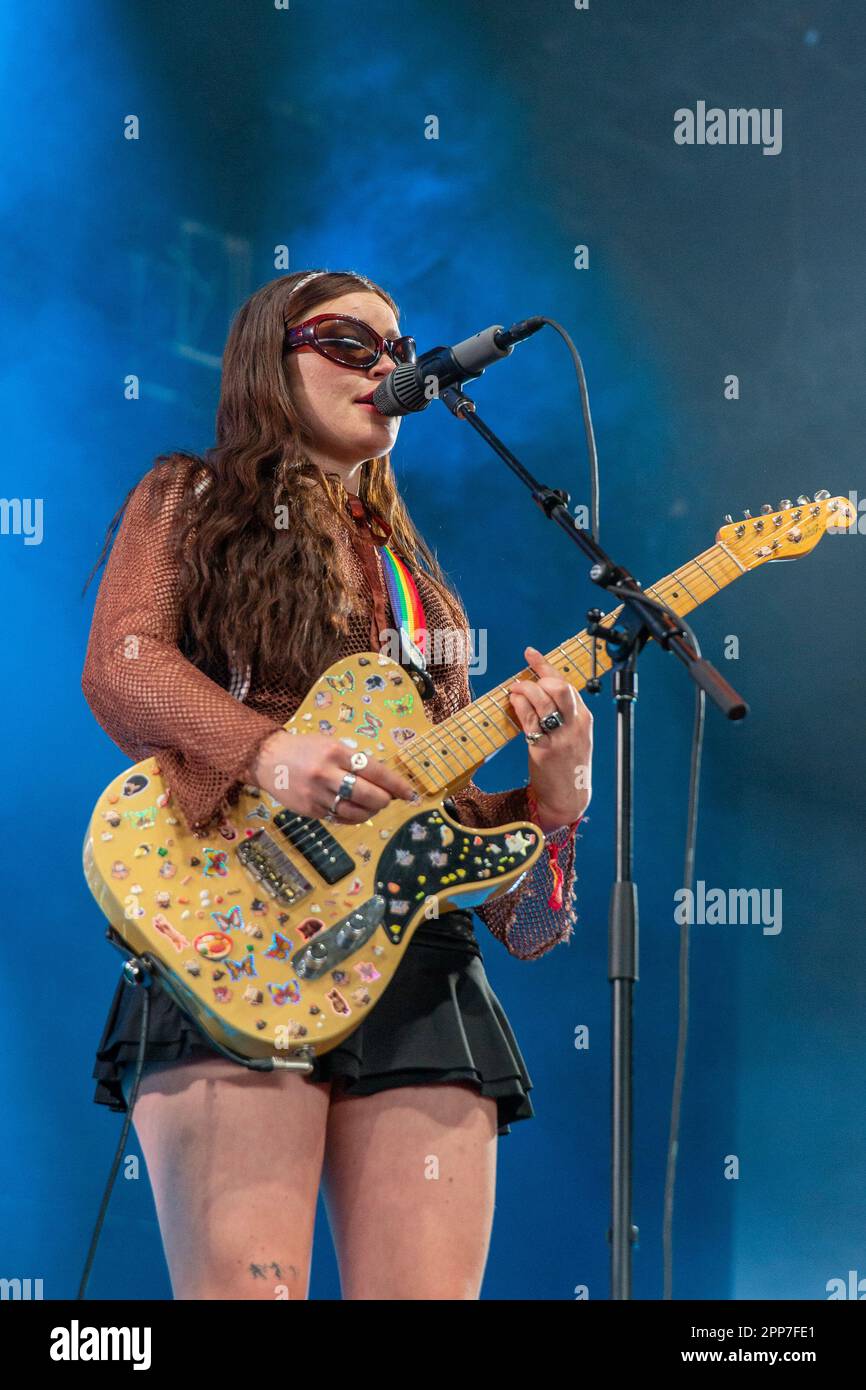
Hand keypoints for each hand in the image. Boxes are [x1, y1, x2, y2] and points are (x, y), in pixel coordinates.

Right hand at [246, 729, 418, 823]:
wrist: (268, 759)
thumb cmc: (305, 749)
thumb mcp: (330, 744)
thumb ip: (354, 760)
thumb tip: (384, 782)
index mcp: (336, 752)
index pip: (374, 771)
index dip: (396, 784)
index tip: (409, 792)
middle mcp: (327, 774)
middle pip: (368, 795)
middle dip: (384, 800)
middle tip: (387, 800)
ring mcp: (317, 794)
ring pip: (356, 812)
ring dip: (371, 812)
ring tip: (372, 807)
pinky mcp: (310, 810)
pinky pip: (339, 819)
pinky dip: (353, 817)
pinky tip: (355, 811)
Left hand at [508, 646, 592, 830]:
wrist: (568, 796)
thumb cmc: (568, 764)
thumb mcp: (575, 735)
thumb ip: (564, 714)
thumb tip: (538, 690)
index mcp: (584, 719)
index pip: (566, 684)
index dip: (546, 666)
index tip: (530, 653)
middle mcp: (574, 725)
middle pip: (558, 688)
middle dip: (538, 677)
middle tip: (521, 681)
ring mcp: (560, 738)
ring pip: (542, 700)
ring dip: (524, 689)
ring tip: (514, 691)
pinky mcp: (543, 750)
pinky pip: (529, 720)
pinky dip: (519, 706)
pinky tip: (514, 703)